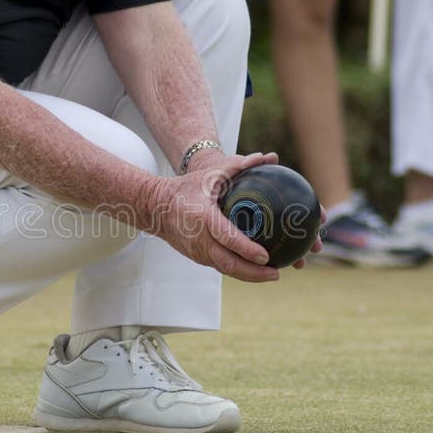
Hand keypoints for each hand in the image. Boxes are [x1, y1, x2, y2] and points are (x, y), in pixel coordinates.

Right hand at [146, 152, 279, 281]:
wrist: (156, 208)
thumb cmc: (185, 188)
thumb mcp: (209, 175)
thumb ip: (236, 166)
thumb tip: (263, 157)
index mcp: (204, 218)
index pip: (227, 238)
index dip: (246, 249)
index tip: (266, 256)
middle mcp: (200, 239)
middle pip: (229, 264)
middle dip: (254, 272)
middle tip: (276, 273)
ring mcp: (198, 251)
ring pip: (226, 269)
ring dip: (249, 276)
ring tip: (272, 275)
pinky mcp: (197, 257)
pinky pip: (221, 267)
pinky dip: (239, 271)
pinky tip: (256, 271)